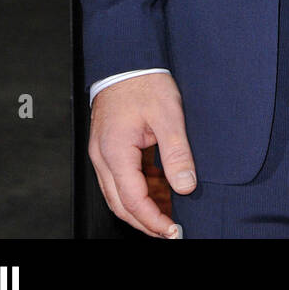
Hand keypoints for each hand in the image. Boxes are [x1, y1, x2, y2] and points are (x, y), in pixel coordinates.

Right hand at [89, 71, 196, 237]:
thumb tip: (186, 186)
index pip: (133, 200)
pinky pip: (121, 179)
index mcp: (115, 151)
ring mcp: (103, 153)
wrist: (126, 58)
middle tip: (170, 231)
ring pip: (118, 195)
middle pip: (121, 205)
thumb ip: (177, 152)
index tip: (172, 231)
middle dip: (145, 222)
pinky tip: (160, 190)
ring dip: (142, 208)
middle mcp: (103, 156)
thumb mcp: (168, 115)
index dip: (153, 220)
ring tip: (169, 213)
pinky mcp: (109, 147)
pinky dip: (139, 190)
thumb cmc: (143, 81)